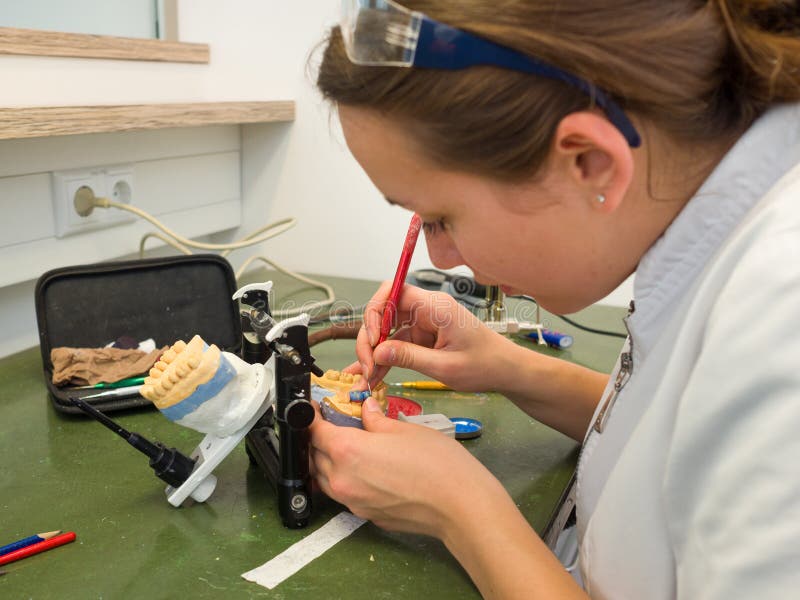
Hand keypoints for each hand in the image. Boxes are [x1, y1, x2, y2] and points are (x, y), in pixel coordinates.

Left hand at [310, 396, 506, 537]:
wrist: (458, 505)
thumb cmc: (436, 463)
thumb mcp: (403, 429)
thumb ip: (375, 419)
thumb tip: (365, 409)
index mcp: (347, 450)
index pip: (315, 431)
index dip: (312, 417)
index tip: (315, 409)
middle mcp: (342, 479)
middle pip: (314, 456)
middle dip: (318, 438)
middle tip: (332, 424)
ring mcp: (352, 501)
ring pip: (325, 479)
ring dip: (327, 461)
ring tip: (345, 447)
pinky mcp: (365, 515)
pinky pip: (344, 494)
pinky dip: (345, 480)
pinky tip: (365, 470)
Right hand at [350, 283, 510, 390]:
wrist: (506, 371)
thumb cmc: (486, 364)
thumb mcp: (446, 366)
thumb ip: (409, 358)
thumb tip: (378, 352)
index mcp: (436, 307)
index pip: (394, 291)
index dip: (375, 311)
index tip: (373, 337)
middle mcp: (427, 309)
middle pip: (384, 312)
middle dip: (371, 338)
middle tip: (367, 365)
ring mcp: (424, 323)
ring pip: (387, 331)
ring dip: (375, 352)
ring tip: (367, 377)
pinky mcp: (423, 337)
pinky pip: (397, 343)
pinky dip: (385, 358)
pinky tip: (374, 375)